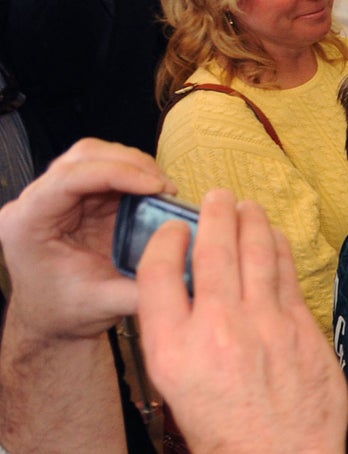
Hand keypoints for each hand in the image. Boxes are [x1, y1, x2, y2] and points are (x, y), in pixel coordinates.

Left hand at [0, 139, 172, 338]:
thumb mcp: (106, 303)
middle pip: (82, 157)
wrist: (53, 321)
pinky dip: (133, 175)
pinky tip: (151, 192)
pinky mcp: (76, 197)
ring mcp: (55, 197)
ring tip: (161, 189)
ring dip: (133, 165)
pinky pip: (105, 169)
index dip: (117, 173)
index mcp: (28, 224)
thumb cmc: (67, 313)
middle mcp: (35, 203)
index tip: (156, 186)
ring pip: (94, 155)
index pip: (69, 178)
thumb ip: (144, 287)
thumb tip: (189, 269)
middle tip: (164, 186)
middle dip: (129, 163)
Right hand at [137, 190, 347, 452]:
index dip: (166, 240)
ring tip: (248, 206)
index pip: (158, 272)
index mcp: (172, 348)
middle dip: (215, 214)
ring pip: (256, 253)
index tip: (174, 229)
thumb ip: (178, 333)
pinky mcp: (301, 327)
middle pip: (213, 250)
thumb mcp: (176, 386)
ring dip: (252, 222)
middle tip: (217, 196)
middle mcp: (216, 329)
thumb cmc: (225, 432)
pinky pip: (288, 274)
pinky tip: (275, 238)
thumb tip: (191, 287)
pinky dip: (279, 249)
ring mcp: (264, 325)